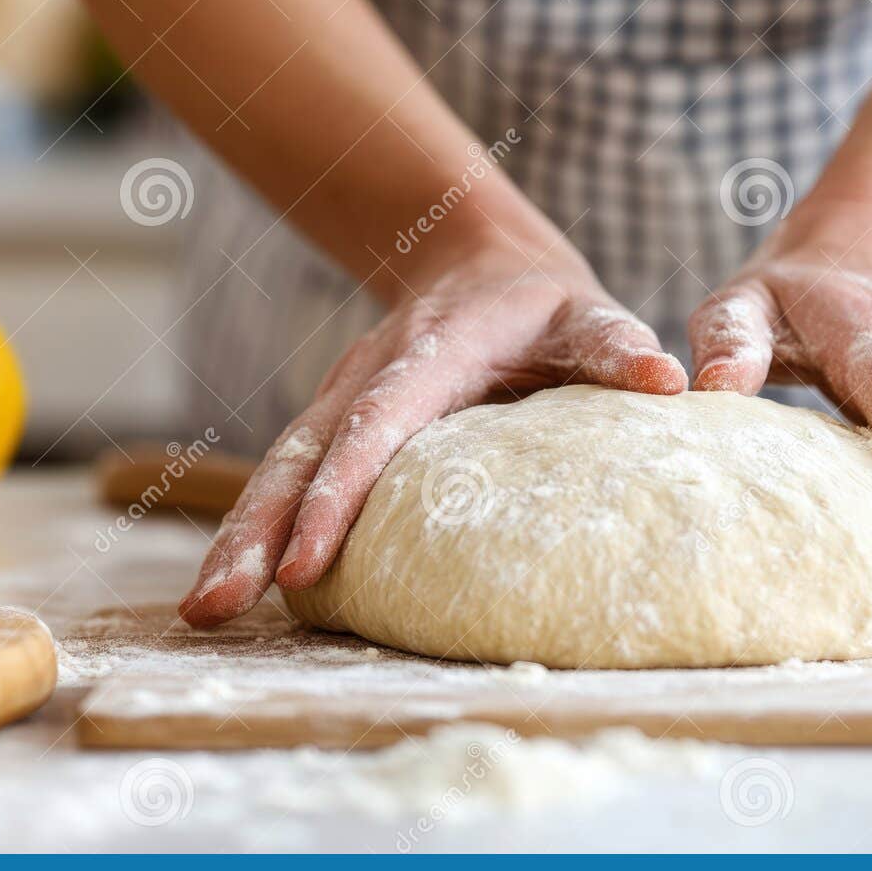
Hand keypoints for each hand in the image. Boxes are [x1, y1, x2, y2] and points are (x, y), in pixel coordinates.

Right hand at [179, 242, 685, 625]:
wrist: (477, 257)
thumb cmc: (542, 301)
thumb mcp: (584, 310)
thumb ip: (615, 344)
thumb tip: (668, 382)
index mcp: (426, 354)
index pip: (375, 425)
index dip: (339, 492)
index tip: (308, 560)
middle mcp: (367, 379)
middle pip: (298, 456)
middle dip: (255, 532)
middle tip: (216, 606)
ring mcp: (342, 402)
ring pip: (276, 471)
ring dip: (238, 539)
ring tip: (203, 613)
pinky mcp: (337, 426)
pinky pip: (287, 480)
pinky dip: (255, 529)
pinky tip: (237, 587)